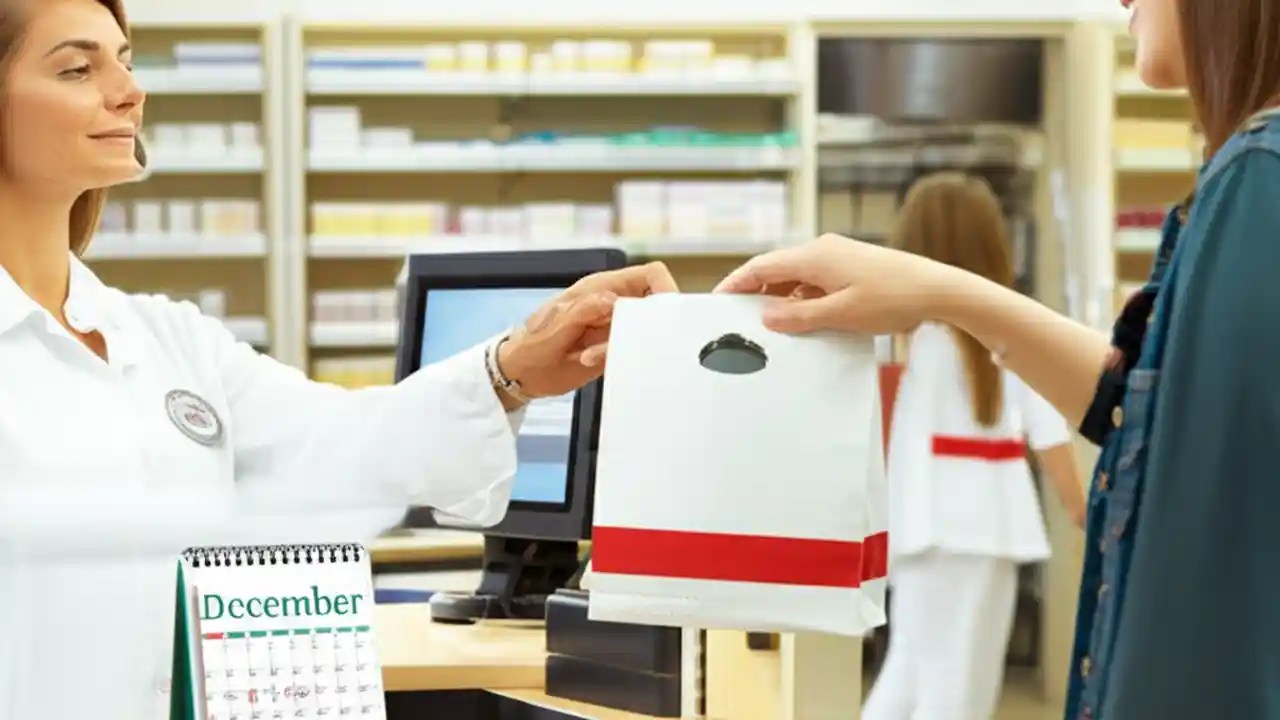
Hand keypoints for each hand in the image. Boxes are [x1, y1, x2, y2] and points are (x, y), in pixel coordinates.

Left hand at [495, 261, 677, 401]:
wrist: (520, 374)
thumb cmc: (531, 345)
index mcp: (602, 288)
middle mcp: (614, 306)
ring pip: (645, 333)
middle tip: (626, 341)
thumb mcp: (554, 326)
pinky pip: (632, 352)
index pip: (650, 276)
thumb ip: (582, 311)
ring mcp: (615, 329)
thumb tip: (611, 299)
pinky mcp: (614, 350)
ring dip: (626, 346)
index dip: (665, 288)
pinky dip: (620, 359)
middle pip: (653, 307)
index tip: (666, 312)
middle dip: (646, 326)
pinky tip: (589, 361)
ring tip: (589, 355)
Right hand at [713, 234, 955, 334]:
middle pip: (776, 270)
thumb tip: (767, 317)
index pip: (761, 266)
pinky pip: (815, 281)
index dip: (736, 283)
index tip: (719, 299)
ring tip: (771, 325)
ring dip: (781, 298)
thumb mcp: (841, 314)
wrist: (937, 289)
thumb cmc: (893, 298)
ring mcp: (838, 257)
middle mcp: (823, 251)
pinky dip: (803, 298)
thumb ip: (800, 316)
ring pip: (796, 277)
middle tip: (740, 317)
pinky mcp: (852, 267)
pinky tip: (805, 320)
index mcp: (815, 257)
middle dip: (756, 293)